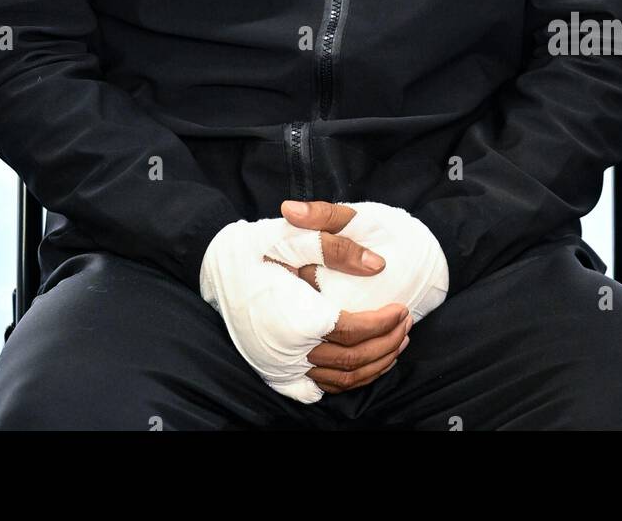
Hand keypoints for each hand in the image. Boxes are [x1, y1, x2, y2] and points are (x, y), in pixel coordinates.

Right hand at [198, 215, 404, 402]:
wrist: (215, 264)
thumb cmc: (256, 246)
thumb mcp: (295, 234)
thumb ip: (337, 245)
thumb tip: (378, 266)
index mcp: (296, 319)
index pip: (354, 332)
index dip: (384, 323)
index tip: (402, 307)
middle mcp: (288, 351)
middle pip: (352, 361)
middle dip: (387, 344)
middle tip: (406, 323)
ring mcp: (280, 365)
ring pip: (339, 380)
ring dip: (374, 365)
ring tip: (395, 343)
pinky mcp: (274, 370)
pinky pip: (318, 387)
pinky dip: (347, 382)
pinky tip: (363, 366)